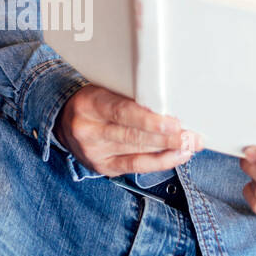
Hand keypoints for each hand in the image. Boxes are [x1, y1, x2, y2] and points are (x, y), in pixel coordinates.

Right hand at [55, 85, 198, 176]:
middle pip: (132, 136)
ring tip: (190, 145)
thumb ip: (129, 96)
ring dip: (168, 151)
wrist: (63, 121)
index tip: (175, 122)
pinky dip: (159, 162)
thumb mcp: (104, 88)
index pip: (121, 112)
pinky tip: (176, 157)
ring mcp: (93, 152)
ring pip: (136, 153)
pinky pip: (134, 167)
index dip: (150, 120)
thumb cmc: (94, 101)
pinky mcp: (101, 167)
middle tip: (192, 136)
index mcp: (89, 104)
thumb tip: (169, 104)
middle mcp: (88, 130)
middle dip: (167, 138)